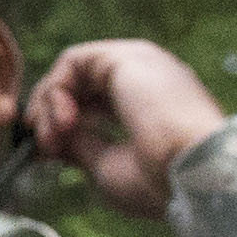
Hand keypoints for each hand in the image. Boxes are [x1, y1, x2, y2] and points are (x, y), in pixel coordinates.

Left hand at [25, 38, 227, 216]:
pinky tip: (63, 121)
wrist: (193, 176)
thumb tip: (52, 140)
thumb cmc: (159, 180)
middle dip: (50, 115)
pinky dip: (55, 89)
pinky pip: (73, 60)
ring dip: (50, 105)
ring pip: (73, 71)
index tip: (47, 153)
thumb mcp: (107, 167)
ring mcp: (139, 63)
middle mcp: (146, 78)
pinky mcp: (126, 57)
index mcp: (151, 103)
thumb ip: (79, 147)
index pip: (95, 101)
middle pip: (81, 83)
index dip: (62, 123)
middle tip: (44, 147)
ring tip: (53, 139)